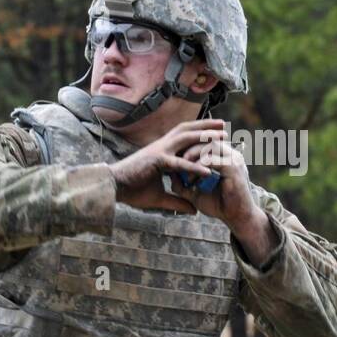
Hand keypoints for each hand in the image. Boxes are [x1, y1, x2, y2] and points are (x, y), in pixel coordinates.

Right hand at [109, 119, 225, 213]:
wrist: (113, 188)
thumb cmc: (132, 191)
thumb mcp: (160, 199)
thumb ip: (178, 202)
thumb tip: (194, 210)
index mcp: (162, 151)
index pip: (183, 137)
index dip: (199, 133)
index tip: (216, 134)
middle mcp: (161, 146)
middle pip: (187, 130)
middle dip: (206, 127)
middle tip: (224, 125)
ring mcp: (159, 151)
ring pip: (185, 139)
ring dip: (204, 137)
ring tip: (222, 138)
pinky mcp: (156, 161)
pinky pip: (179, 163)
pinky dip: (194, 166)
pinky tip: (208, 171)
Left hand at [175, 136, 275, 263]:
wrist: (237, 219)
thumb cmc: (219, 206)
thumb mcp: (196, 193)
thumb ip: (183, 184)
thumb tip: (170, 175)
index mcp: (225, 156)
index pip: (205, 139)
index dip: (188, 144)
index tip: (173, 154)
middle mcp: (231, 154)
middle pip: (207, 137)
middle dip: (188, 145)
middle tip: (174, 157)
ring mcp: (234, 159)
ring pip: (209, 145)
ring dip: (192, 153)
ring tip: (182, 165)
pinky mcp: (234, 168)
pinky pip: (213, 159)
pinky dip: (199, 166)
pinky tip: (190, 177)